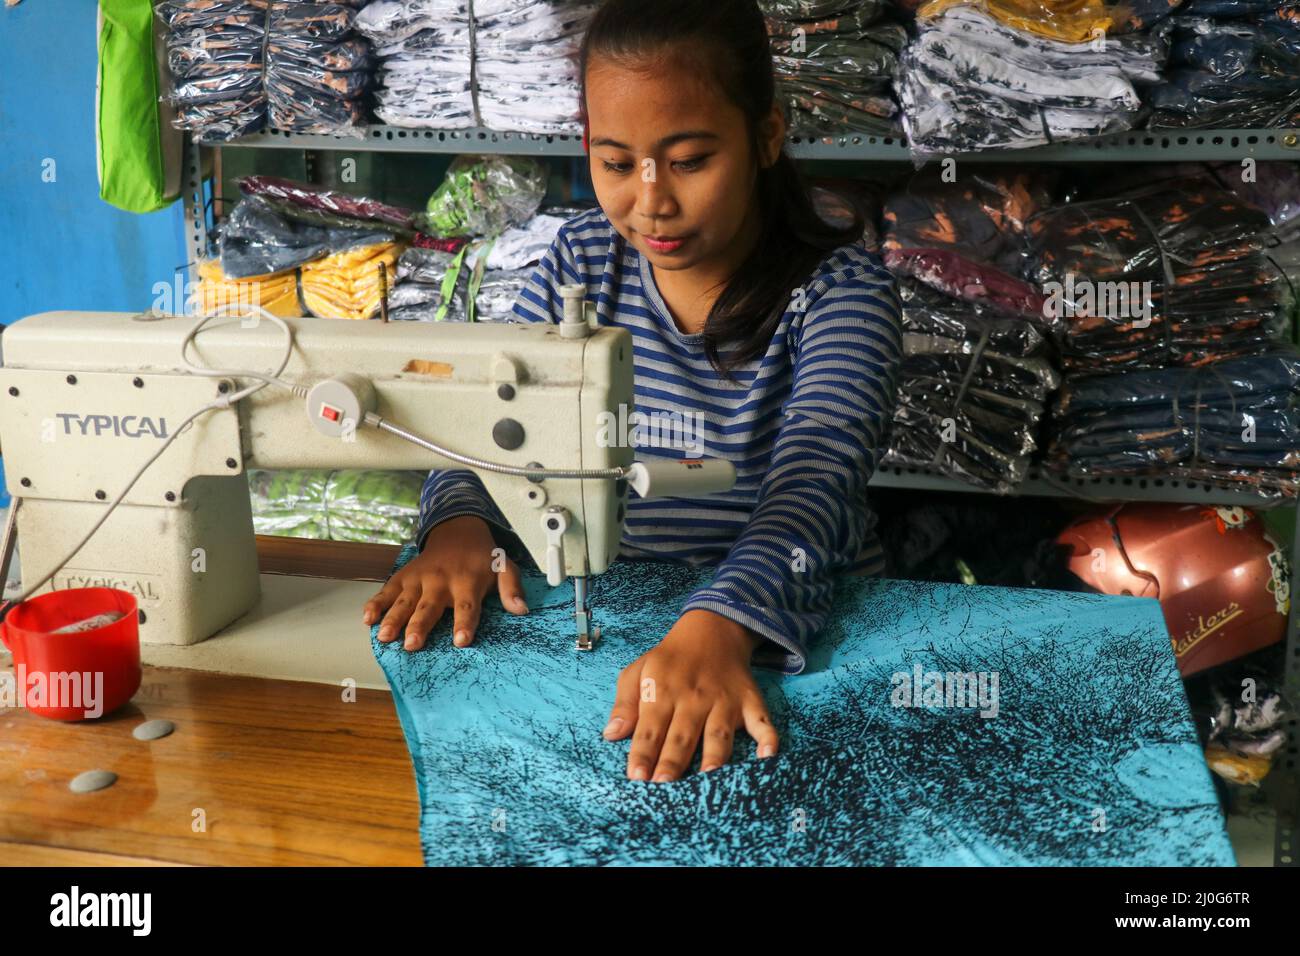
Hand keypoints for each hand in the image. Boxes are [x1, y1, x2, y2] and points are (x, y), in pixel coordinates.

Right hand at [363, 515, 528, 650]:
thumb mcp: (504, 567)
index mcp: (466, 581)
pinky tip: (367, 619)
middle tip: (411, 644)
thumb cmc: (482, 557)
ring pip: (404, 602)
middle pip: (429, 607)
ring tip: (385, 637)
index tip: (461, 641)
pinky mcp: (404, 577)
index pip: (467, 606)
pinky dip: (376, 603)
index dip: (464, 623)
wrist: (458, 530)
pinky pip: (387, 590)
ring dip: (393, 619)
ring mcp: (419, 579)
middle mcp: (440, 581)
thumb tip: (521, 610)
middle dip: (419, 626)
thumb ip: (511, 588)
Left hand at [602, 609, 778, 780]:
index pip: (650, 728)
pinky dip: (768, 739)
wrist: (712, 630)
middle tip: (663, 787)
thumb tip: (611, 734)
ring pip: (718, 734)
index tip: (636, 777)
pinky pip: (761, 721)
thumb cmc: (669, 660)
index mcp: (662, 690)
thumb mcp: (638, 670)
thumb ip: (624, 703)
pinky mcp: (749, 702)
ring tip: (707, 779)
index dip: (642, 753)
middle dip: (672, 762)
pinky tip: (767, 757)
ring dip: (714, 757)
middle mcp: (693, 698)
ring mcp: (724, 701)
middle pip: (682, 735)